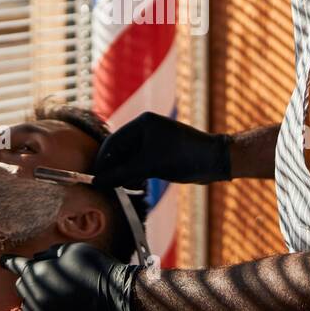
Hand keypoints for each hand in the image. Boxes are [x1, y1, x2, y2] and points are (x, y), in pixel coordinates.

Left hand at [1, 243, 139, 310]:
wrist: (111, 295)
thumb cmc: (92, 267)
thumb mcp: (69, 250)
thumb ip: (48, 253)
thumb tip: (37, 259)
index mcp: (35, 272)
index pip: (15, 265)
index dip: (8, 261)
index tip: (0, 260)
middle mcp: (34, 294)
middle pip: (21, 285)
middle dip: (26, 277)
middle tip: (40, 273)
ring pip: (26, 303)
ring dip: (32, 295)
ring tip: (46, 291)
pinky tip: (49, 307)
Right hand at [91, 112, 230, 188]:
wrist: (215, 160)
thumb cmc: (184, 157)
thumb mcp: (149, 166)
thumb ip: (121, 173)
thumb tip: (97, 181)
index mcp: (143, 123)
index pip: (113, 141)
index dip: (102, 160)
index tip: (94, 177)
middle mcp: (147, 128)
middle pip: (121, 150)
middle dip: (115, 168)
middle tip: (108, 186)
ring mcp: (155, 140)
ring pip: (131, 159)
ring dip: (126, 173)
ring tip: (124, 187)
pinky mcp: (162, 152)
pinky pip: (142, 163)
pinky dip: (137, 174)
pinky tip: (137, 185)